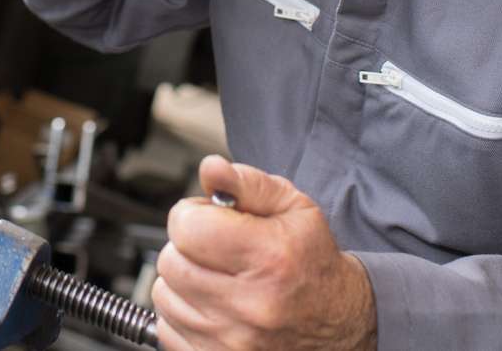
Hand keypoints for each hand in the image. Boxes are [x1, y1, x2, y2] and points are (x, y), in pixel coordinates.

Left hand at [153, 156, 377, 350]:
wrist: (337, 323)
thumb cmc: (312, 262)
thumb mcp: (293, 208)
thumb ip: (247, 183)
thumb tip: (211, 169)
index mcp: (269, 258)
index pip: (186, 226)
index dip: (194, 214)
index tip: (212, 219)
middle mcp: (249, 306)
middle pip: (170, 260)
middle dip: (188, 247)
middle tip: (218, 249)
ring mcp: (231, 342)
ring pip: (164, 294)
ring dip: (184, 281)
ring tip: (219, 278)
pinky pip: (167, 327)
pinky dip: (184, 312)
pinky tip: (214, 305)